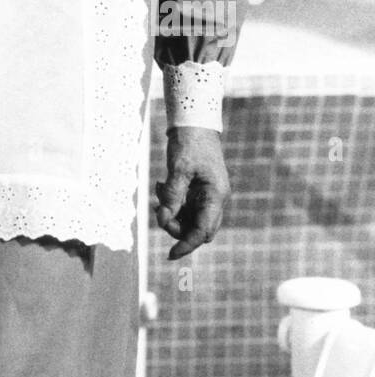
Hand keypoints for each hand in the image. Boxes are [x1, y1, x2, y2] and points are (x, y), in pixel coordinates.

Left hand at [154, 127, 229, 259]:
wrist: (195, 122)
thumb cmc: (189, 142)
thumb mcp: (178, 168)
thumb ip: (172, 195)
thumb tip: (164, 219)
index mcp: (216, 195)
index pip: (203, 231)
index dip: (187, 245)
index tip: (170, 255)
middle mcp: (215, 199)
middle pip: (197, 228)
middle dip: (177, 226)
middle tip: (159, 210)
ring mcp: (207, 195)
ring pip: (189, 218)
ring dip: (172, 213)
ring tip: (160, 191)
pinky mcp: (199, 189)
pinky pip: (185, 206)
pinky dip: (172, 202)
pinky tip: (162, 185)